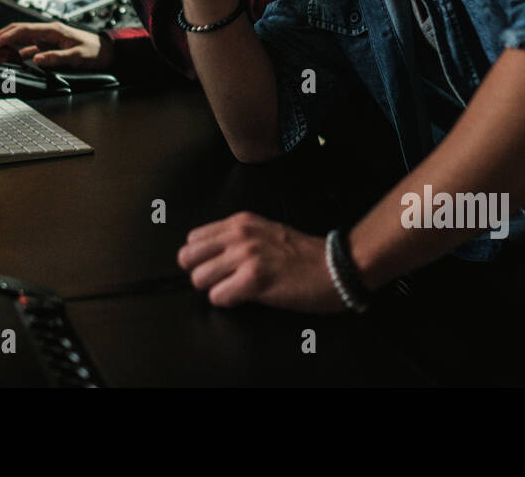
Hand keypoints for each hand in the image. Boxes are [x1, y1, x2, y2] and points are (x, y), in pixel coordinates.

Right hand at [0, 21, 112, 70]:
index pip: (22, 30)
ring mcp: (46, 39)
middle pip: (15, 32)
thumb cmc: (95, 51)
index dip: (5, 37)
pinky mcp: (47, 47)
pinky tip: (6, 60)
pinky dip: (14, 54)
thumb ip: (56, 57)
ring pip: (18, 40)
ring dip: (3, 47)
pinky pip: (26, 49)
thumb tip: (36, 59)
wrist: (107, 51)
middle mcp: (46, 32)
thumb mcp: (77, 55)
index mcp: (52, 30)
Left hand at [177, 211, 342, 312]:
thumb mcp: (265, 232)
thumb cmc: (304, 255)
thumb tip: (212, 257)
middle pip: (188, 258)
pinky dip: (228, 302)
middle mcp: (239, 235)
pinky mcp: (254, 279)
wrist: (336, 267)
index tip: (217, 267)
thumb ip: (238, 238)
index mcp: (240, 222)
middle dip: (201, 274)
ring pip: (199, 279)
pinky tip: (247, 298)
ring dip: (215, 289)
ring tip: (237, 290)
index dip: (201, 258)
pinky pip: (218, 296)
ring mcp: (246, 255)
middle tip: (222, 282)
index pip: (193, 239)